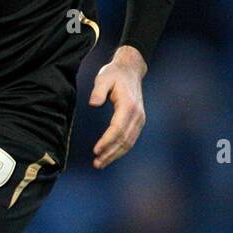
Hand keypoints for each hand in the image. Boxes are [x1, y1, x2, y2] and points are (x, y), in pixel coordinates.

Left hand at [89, 45, 146, 168]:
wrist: (131, 69)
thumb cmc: (114, 73)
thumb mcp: (103, 77)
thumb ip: (98, 90)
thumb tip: (93, 104)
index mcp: (128, 105)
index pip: (118, 129)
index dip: (107, 141)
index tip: (96, 151)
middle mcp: (137, 114)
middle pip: (124, 139)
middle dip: (110, 153)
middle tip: (96, 163)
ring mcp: (139, 119)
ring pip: (128, 142)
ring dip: (115, 154)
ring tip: (101, 163)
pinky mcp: (138, 121)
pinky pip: (130, 139)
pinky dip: (120, 149)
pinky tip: (110, 155)